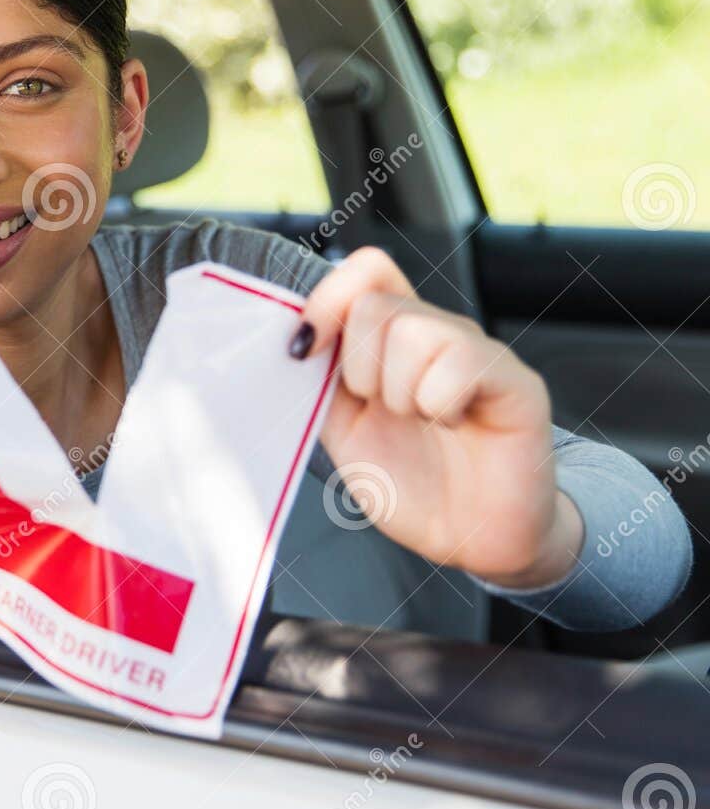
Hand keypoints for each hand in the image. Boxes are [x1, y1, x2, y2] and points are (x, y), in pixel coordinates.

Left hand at [296, 248, 582, 588]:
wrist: (468, 538)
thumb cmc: (411, 483)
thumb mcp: (343, 429)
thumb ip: (320, 382)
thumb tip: (293, 340)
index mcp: (393, 339)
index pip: (366, 270)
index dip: (327, 301)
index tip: (304, 352)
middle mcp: (438, 333)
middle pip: (376, 302)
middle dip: (358, 369)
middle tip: (383, 410)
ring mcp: (478, 352)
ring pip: (413, 330)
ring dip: (399, 392)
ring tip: (422, 421)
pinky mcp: (515, 381)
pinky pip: (461, 362)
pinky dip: (440, 403)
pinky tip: (453, 425)